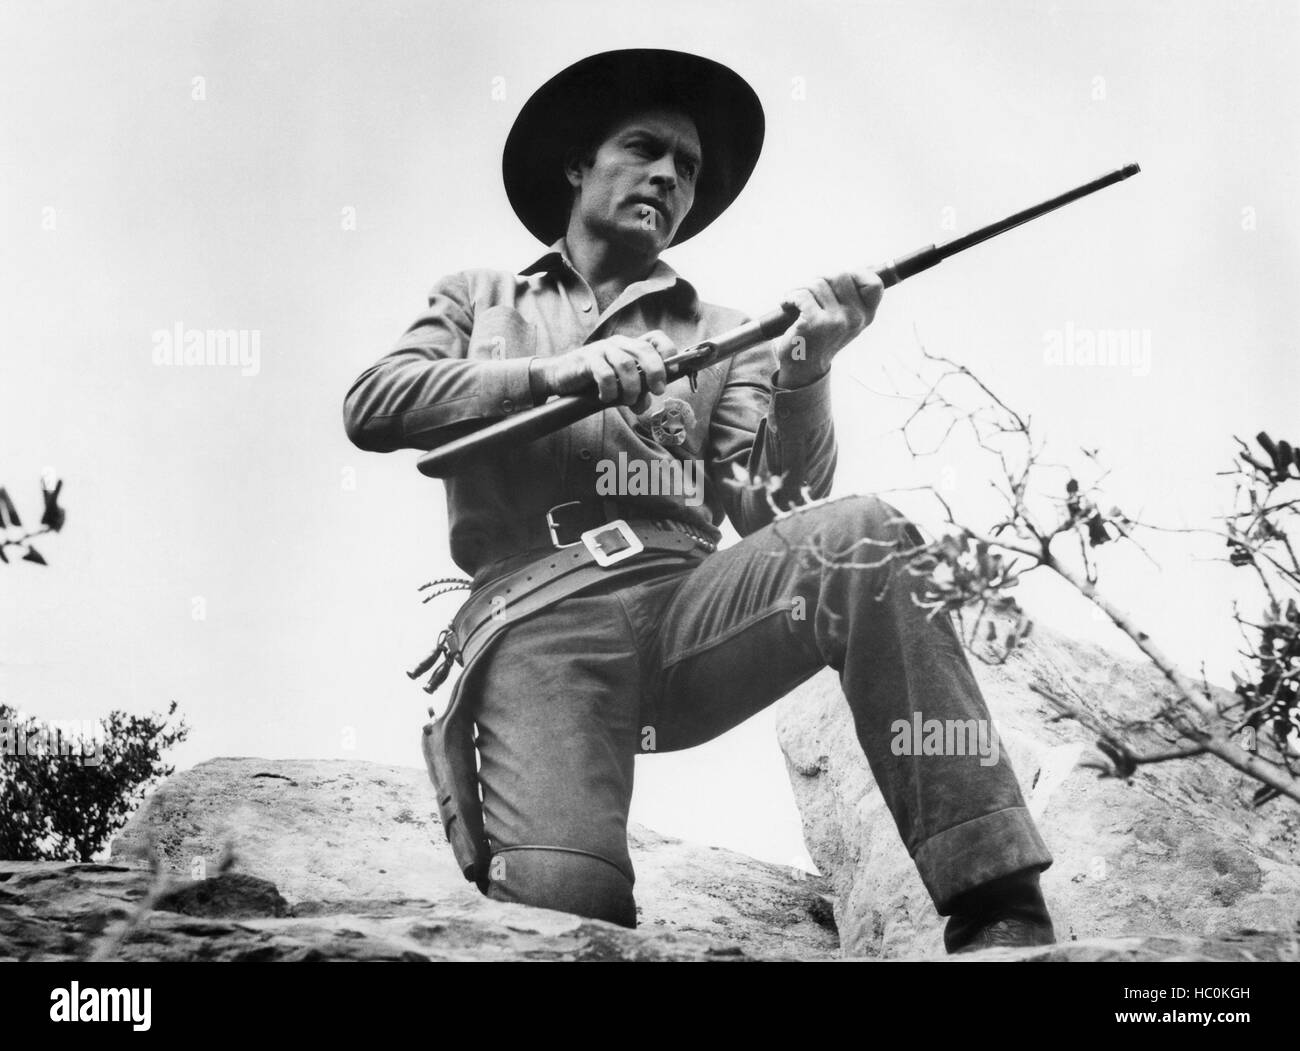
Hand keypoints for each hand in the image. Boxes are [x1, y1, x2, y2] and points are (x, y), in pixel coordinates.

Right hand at [531, 331, 674, 411]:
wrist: (559, 376)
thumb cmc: (592, 380)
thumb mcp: (619, 386)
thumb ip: (635, 392)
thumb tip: (646, 404)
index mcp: (629, 346)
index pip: (655, 338)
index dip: (668, 351)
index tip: (672, 372)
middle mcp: (618, 344)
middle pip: (645, 350)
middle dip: (656, 371)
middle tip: (657, 390)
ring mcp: (602, 350)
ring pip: (626, 364)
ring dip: (632, 387)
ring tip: (627, 401)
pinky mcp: (587, 360)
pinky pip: (605, 374)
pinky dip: (610, 390)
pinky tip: (606, 398)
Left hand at [774, 270, 883, 386]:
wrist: (804, 366)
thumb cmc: (821, 336)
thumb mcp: (845, 319)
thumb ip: (850, 297)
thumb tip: (852, 269)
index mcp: (866, 315)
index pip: (874, 283)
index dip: (856, 273)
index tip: (836, 281)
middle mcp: (855, 318)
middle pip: (840, 274)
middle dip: (820, 278)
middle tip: (808, 291)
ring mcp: (836, 321)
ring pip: (818, 283)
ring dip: (801, 288)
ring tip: (795, 300)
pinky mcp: (815, 323)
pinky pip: (802, 294)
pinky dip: (790, 297)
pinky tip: (787, 304)